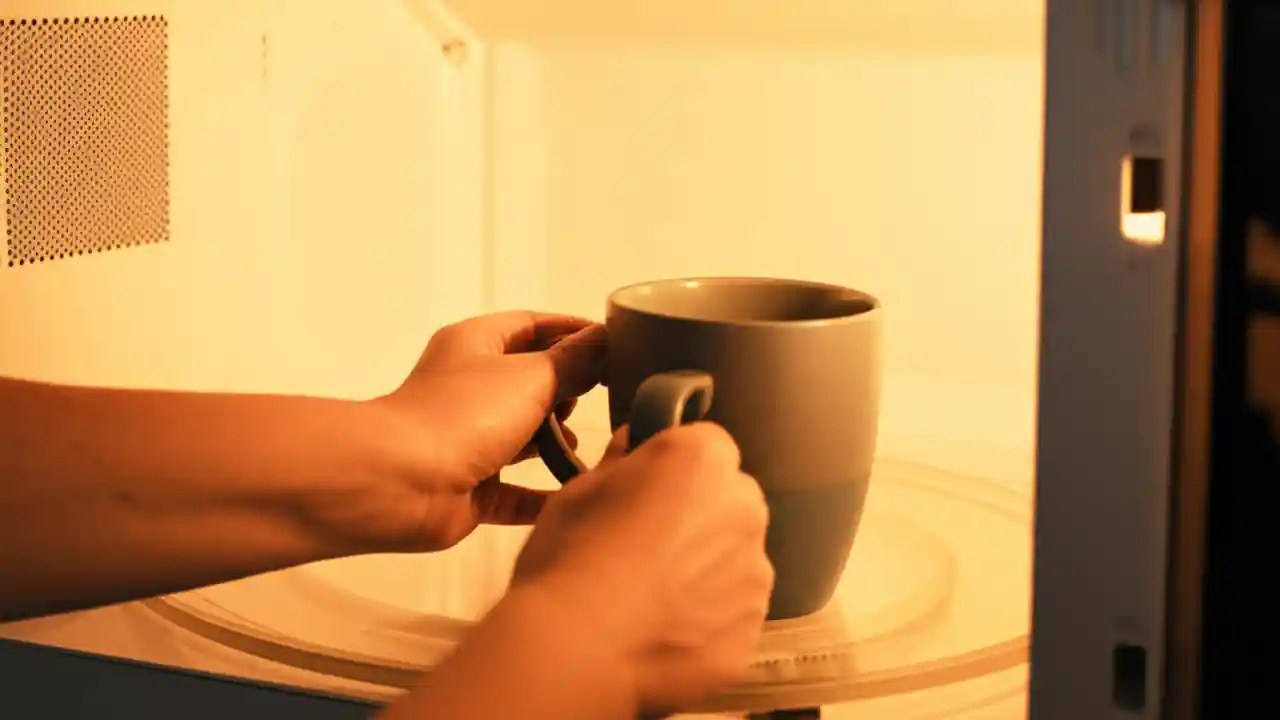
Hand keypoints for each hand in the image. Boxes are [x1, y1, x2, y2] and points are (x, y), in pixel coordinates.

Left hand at [335, 312, 605, 553]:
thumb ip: (575, 360)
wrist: (399, 482)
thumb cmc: (462, 414)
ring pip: (523, 436)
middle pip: (530, 381)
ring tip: (588, 446)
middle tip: (602, 399)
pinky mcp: (470, 489)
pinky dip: (546, 494)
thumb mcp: (531, 375)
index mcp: (476, 345)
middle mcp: (470, 388)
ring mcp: (468, 440)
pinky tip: (580, 495)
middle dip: (567, 390)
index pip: (532, 326)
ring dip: (556, 442)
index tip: (617, 345)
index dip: (573, 331)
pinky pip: (518, 492)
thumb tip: (606, 340)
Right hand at [510, 423, 773, 715]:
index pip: (707, 447)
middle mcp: (744, 509)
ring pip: (736, 561)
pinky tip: (664, 635)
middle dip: (701, 516)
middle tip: (648, 547)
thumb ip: (620, 461)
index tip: (645, 493)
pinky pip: (733, 615)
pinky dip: (708, 621)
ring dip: (708, 570)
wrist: (576, 651)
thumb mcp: (579, 490)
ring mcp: (754, 575)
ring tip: (653, 601)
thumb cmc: (570, 555)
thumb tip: (635, 441)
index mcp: (702, 460)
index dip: (675, 468)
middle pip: (730, 502)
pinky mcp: (752, 630)